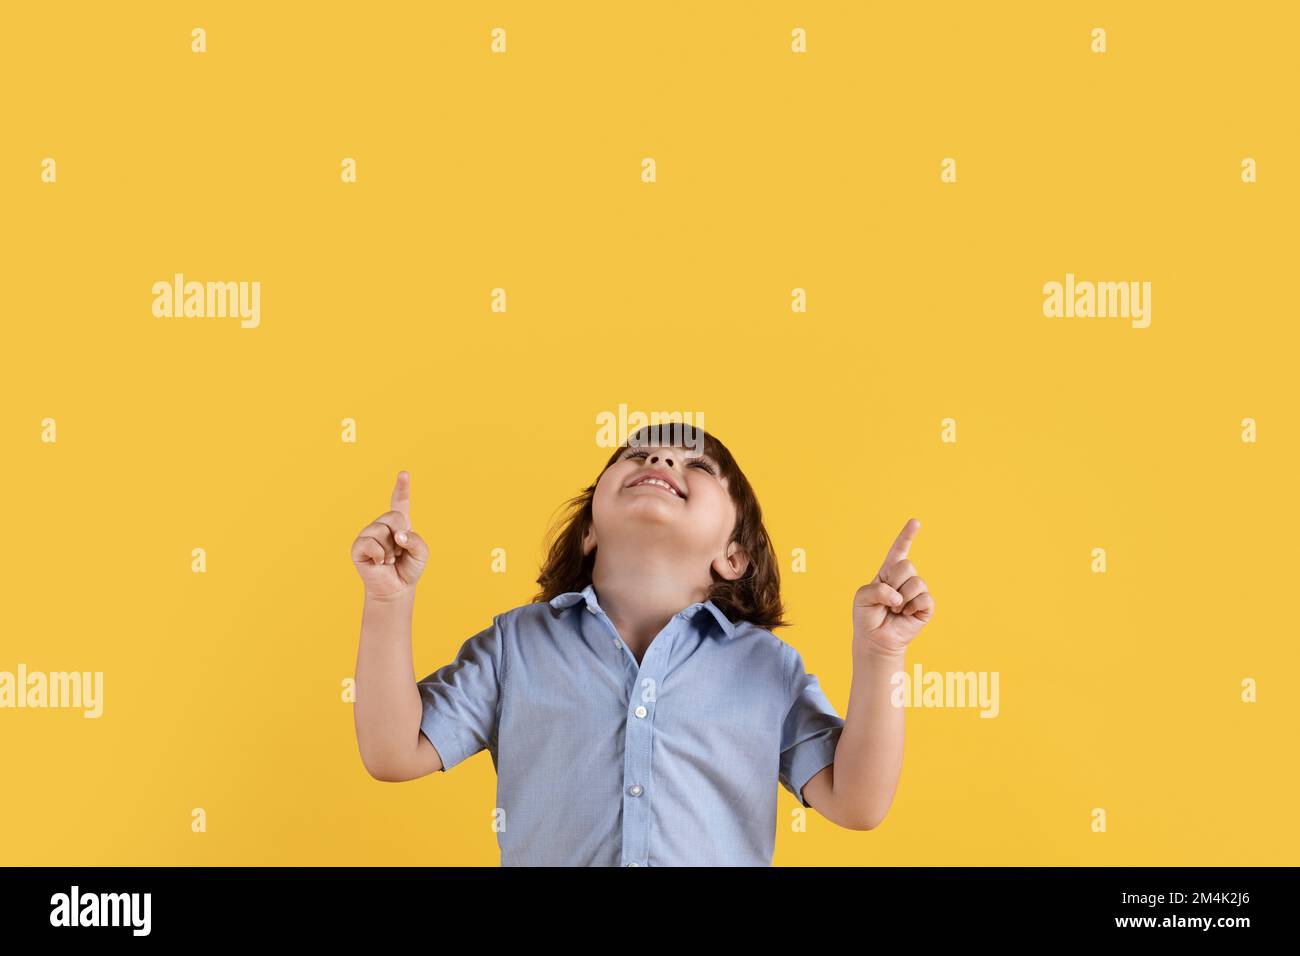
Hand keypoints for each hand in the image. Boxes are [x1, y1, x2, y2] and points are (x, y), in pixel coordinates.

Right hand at [350, 470, 429, 600]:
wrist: (396, 589)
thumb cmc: (408, 569)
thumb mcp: (421, 553)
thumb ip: (415, 540)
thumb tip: (398, 535)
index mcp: (399, 524)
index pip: (399, 502)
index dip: (402, 487)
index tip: (404, 474)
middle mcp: (382, 526)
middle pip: (393, 516)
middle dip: (401, 535)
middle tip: (398, 551)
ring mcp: (368, 534)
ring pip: (381, 530)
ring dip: (390, 549)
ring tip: (389, 558)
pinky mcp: (358, 546)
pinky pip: (369, 542)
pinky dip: (379, 555)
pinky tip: (379, 562)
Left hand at [852, 518, 934, 655]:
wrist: (875, 639)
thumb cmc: (867, 616)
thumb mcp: (862, 597)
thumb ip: (876, 589)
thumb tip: (898, 596)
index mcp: (887, 572)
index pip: (899, 550)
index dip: (907, 535)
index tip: (915, 522)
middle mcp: (904, 579)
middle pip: (907, 565)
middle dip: (894, 582)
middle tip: (887, 599)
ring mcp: (916, 592)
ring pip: (916, 582)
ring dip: (901, 599)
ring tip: (895, 609)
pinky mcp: (926, 606)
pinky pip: (924, 599)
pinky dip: (912, 607)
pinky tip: (905, 614)